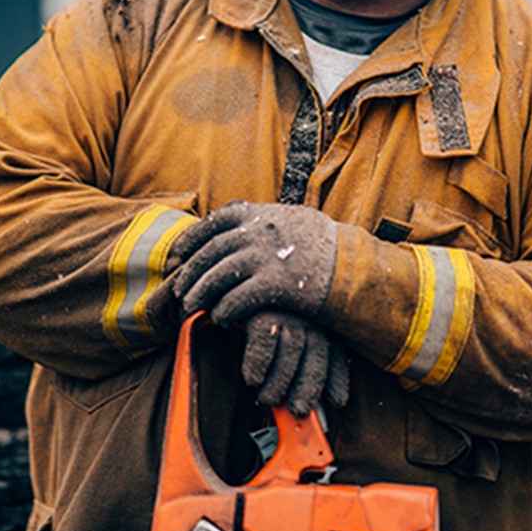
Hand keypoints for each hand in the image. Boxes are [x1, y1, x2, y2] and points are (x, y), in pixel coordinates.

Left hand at [166, 201, 337, 324]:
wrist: (353, 266)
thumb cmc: (324, 245)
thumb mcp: (293, 218)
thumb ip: (262, 217)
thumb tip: (234, 212)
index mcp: (262, 213)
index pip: (215, 221)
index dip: (192, 237)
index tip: (178, 252)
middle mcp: (260, 231)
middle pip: (211, 251)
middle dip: (191, 270)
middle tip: (178, 288)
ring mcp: (267, 257)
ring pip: (219, 275)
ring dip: (201, 292)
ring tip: (191, 306)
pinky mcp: (276, 284)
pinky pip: (239, 298)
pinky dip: (224, 309)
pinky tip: (218, 318)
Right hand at [241, 310, 350, 414]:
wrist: (233, 286)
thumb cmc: (263, 315)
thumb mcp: (288, 333)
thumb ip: (300, 360)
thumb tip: (302, 403)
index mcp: (319, 322)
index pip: (335, 352)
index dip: (337, 379)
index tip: (338, 401)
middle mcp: (307, 315)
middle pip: (316, 355)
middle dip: (309, 387)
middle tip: (298, 410)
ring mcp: (286, 311)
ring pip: (291, 350)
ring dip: (279, 382)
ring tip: (268, 399)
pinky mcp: (260, 309)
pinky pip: (264, 341)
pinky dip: (257, 365)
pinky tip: (252, 380)